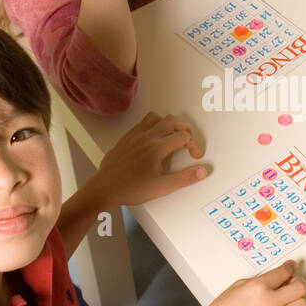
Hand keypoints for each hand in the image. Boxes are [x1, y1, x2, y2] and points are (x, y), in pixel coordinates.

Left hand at [92, 112, 206, 206]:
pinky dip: (153, 126)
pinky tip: (153, 138)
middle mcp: (146, 137)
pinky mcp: (126, 138)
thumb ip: (184, 178)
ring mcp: (135, 136)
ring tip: (172, 135)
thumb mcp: (162, 187)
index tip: (195, 155)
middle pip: (172, 121)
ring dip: (168, 123)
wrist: (104, 188)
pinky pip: (142, 123)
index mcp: (157, 148)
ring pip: (156, 117)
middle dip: (184, 129)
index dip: (194, 145)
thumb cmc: (129, 188)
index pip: (183, 137)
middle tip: (187, 141)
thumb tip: (201, 171)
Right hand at [202, 260, 305, 305]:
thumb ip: (258, 281)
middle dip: (298, 281)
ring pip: (302, 304)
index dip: (290, 267)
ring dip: (298, 298)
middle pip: (300, 287)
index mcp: (257, 288)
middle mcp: (269, 303)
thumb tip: (274, 278)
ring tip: (291, 297)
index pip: (284, 272)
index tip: (291, 266)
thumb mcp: (235, 287)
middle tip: (293, 281)